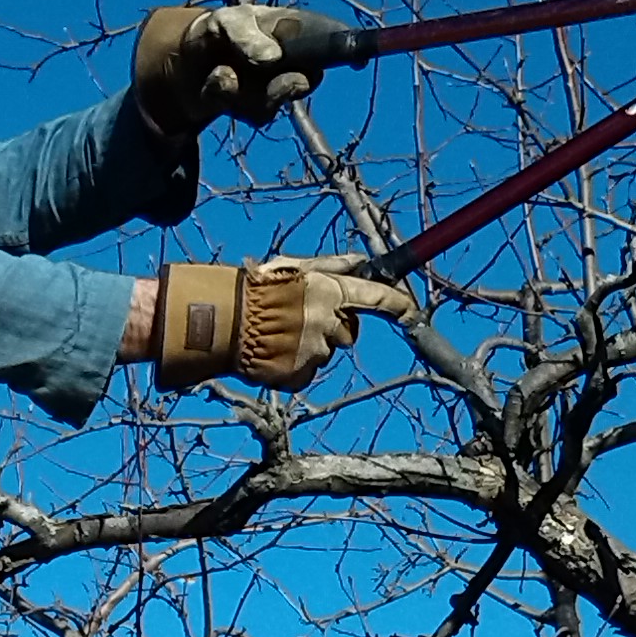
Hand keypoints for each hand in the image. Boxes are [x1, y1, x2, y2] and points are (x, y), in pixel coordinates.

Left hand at [133, 3, 343, 131]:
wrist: (181, 68)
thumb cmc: (210, 35)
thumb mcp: (221, 24)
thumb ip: (244, 34)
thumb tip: (273, 58)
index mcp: (293, 30)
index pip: (329, 36)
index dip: (349, 45)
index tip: (359, 56)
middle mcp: (293, 60)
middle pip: (309, 78)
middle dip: (289, 80)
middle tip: (269, 70)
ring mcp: (277, 89)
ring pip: (275, 100)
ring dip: (244, 88)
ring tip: (220, 72)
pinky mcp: (259, 112)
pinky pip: (251, 111)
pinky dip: (227, 95)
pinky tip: (213, 82)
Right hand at [147, 255, 416, 392]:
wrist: (224, 322)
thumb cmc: (259, 288)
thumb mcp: (297, 267)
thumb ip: (334, 266)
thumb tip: (363, 260)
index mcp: (331, 292)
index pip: (378, 297)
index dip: (399, 304)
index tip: (411, 310)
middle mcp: (329, 323)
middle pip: (349, 332)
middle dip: (334, 326)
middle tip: (304, 318)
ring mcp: (315, 353)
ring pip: (326, 352)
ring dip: (311, 345)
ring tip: (281, 335)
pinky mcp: (300, 376)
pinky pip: (308, 372)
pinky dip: (296, 365)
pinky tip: (276, 352)